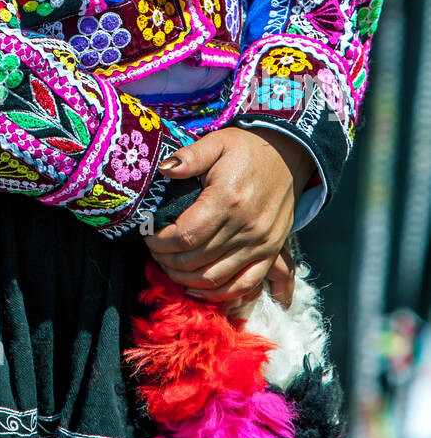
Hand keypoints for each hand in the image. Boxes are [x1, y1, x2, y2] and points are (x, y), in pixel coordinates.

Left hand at [148, 126, 313, 305]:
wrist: (288, 155)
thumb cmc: (248, 149)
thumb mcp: (217, 142)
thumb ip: (190, 156)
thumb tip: (164, 169)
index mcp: (227, 200)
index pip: (185, 235)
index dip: (161, 242)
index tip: (148, 236)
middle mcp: (245, 227)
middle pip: (196, 260)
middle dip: (167, 261)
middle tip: (154, 252)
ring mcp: (260, 244)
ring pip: (215, 278)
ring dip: (185, 280)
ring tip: (169, 268)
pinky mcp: (270, 252)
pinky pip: (245, 285)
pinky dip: (219, 295)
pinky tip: (197, 289)